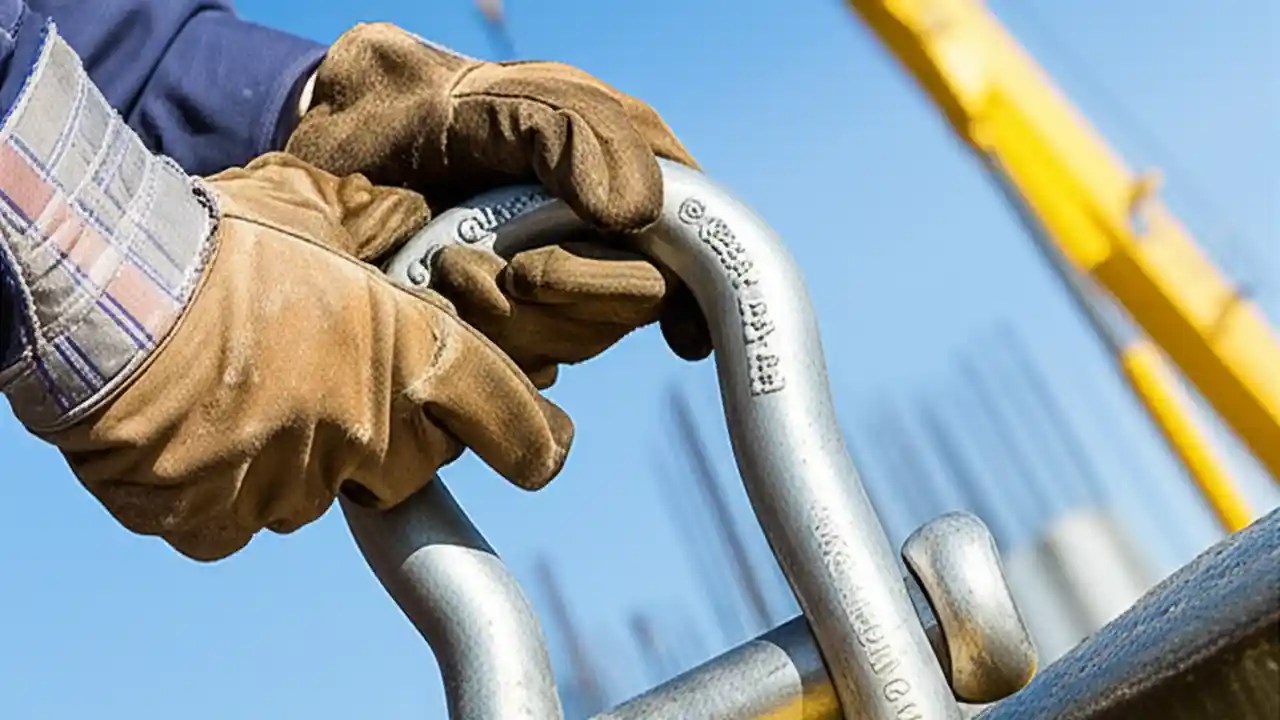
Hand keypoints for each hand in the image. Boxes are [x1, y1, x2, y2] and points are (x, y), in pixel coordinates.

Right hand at [39, 154, 571, 560]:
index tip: (541, 444)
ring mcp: (295, 486)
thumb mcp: (314, 203)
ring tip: (255, 389)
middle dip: (398, 428)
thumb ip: (381, 221)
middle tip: (344, 378)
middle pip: (418, 460)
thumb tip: (414, 220)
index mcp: (410, 359)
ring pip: (330, 489)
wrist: (102, 292)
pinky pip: (246, 516)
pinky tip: (203, 431)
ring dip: (310, 452)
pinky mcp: (221, 520)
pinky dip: (232, 484)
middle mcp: (368, 434)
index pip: (512, 423)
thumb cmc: (216, 238)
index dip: (530, 436)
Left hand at [286, 23, 710, 377]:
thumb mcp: (501, 102)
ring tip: (449, 265)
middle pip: (634, 308)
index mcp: (625, 181)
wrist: (341, 147)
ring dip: (508, 319)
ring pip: (572, 344)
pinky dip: (475, 340)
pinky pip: (513, 367)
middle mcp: (599, 241)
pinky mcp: (500, 331)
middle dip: (570, 296)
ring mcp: (551, 291)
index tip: (685, 338)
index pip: (697, 247)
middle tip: (512, 270)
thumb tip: (637, 212)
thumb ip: (573, 136)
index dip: (701, 297)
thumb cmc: (426, 107)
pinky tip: (439, 299)